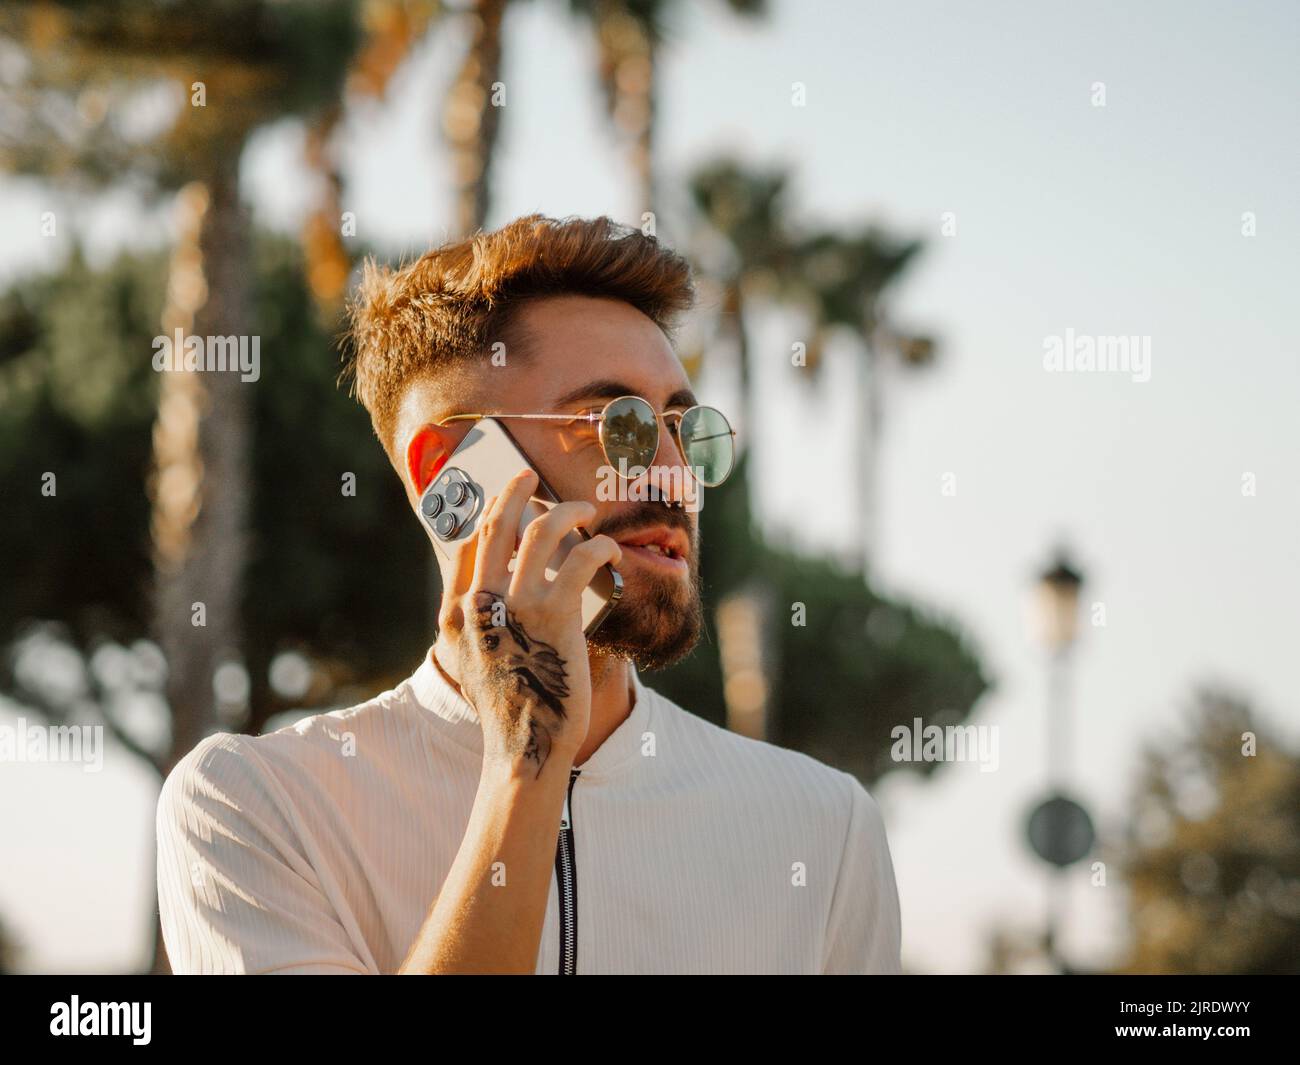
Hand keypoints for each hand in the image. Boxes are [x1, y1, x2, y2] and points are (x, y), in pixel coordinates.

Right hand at [436, 469, 621, 776]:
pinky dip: (599, 547)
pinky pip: (580, 560)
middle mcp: (479, 603)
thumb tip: (499, 586)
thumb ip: (480, 622)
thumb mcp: (476, 661)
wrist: (525, 746)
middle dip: (514, 489)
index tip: (503, 495)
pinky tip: (609, 550)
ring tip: (584, 510)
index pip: (467, 543)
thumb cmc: (510, 706)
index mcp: (455, 613)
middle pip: (497, 525)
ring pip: (542, 531)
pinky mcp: (555, 616)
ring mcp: (516, 607)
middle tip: (528, 474)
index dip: (486, 510)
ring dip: (567, 511)